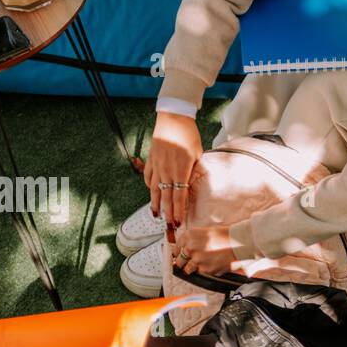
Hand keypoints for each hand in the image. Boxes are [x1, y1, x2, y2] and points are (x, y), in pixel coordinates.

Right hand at [144, 112, 202, 229]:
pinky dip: (149, 185)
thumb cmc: (189, 135)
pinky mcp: (151, 159)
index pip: (179, 197)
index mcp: (181, 171)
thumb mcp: (197, 154)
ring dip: (156, 204)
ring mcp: (157, 166)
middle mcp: (167, 171)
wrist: (174, 118)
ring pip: (154, 190)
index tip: (179, 223)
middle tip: (169, 227)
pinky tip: (151, 192)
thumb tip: (193, 183)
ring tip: (156, 215)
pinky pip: (148, 176)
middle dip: (168, 214)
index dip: (179, 211)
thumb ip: (194, 170)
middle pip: (166, 197)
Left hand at [172, 224, 240, 275]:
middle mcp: (190, 247)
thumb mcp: (206, 232)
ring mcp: (197, 260)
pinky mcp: (205, 269)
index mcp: (189, 235)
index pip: (176, 247)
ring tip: (202, 264)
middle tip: (188, 262)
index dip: (177, 252)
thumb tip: (187, 249)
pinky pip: (201, 273)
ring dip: (193, 268)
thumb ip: (194, 240)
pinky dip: (206, 270)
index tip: (178, 255)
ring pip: (188, 269)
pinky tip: (213, 263)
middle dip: (183, 262)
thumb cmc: (226, 236)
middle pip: (179, 260)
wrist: (239, 242)